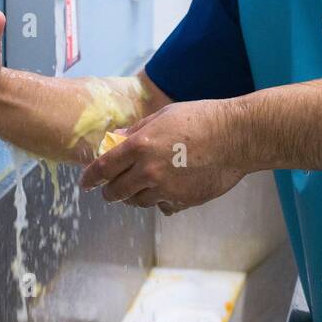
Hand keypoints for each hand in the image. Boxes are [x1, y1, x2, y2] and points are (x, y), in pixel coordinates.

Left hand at [79, 102, 244, 213]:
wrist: (236, 137)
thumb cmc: (201, 118)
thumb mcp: (163, 115)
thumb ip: (137, 131)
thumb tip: (117, 140)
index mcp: (139, 146)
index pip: (103, 168)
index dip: (90, 178)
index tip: (86, 183)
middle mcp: (148, 171)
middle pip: (115, 192)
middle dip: (110, 191)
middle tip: (112, 187)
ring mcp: (166, 189)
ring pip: (137, 202)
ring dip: (135, 195)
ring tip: (144, 184)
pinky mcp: (183, 201)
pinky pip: (162, 206)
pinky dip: (161, 200)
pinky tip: (169, 187)